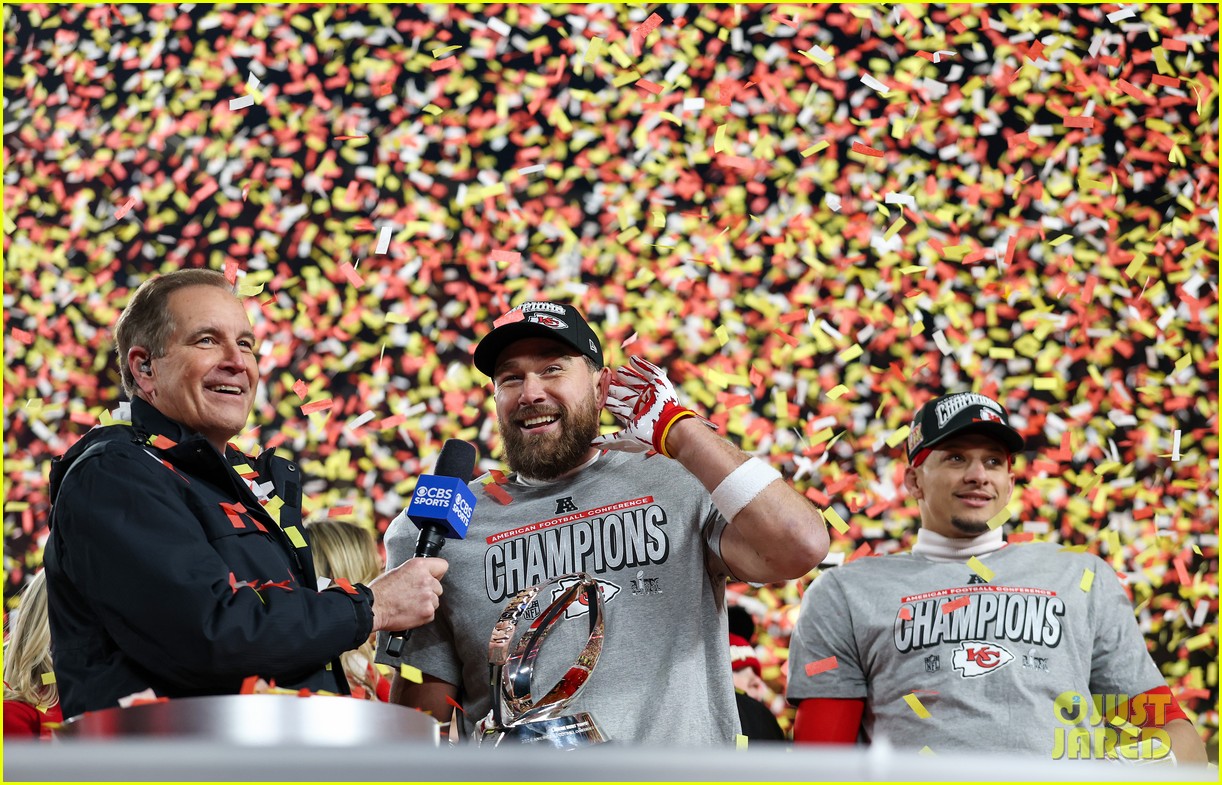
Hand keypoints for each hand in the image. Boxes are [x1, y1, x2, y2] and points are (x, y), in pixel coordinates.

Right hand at [367, 557, 447, 632]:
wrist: (373, 608)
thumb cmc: (381, 591)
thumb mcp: (398, 571)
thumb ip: (415, 573)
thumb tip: (425, 576)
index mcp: (419, 566)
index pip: (442, 566)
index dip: (437, 573)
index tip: (433, 577)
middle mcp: (426, 580)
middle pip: (438, 587)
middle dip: (429, 591)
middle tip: (413, 595)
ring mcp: (428, 596)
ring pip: (435, 601)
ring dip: (425, 604)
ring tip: (409, 604)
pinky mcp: (427, 612)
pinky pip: (431, 613)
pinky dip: (422, 615)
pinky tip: (410, 612)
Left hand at [591, 356, 711, 456]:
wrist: (666, 427)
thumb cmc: (646, 434)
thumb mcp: (624, 440)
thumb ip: (608, 440)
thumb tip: (591, 444)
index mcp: (635, 417)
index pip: (620, 407)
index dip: (610, 401)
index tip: (601, 396)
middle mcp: (643, 406)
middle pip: (626, 394)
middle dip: (615, 388)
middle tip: (605, 380)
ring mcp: (652, 395)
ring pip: (636, 382)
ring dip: (627, 376)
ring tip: (617, 370)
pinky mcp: (660, 384)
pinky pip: (650, 372)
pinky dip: (641, 366)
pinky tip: (632, 360)